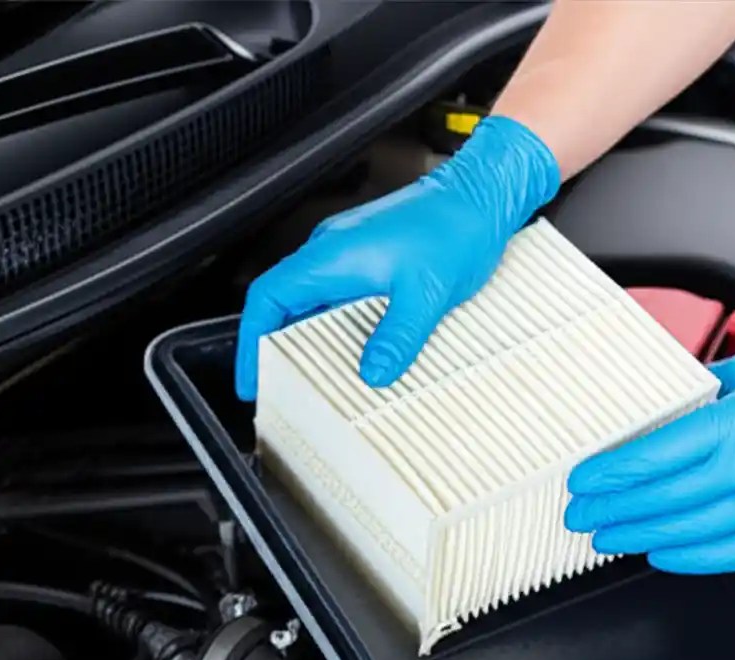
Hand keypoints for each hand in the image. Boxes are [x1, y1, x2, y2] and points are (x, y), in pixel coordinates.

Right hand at [234, 116, 559, 399]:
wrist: (482, 196)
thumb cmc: (455, 228)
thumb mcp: (427, 293)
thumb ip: (397, 336)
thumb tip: (373, 372)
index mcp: (331, 256)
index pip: (268, 299)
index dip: (251, 341)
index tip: (252, 377)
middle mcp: (332, 251)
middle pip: (283, 303)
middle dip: (274, 347)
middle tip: (278, 387)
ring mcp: (350, 252)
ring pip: (311, 301)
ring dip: (306, 337)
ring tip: (311, 377)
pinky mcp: (371, 256)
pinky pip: (337, 295)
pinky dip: (335, 325)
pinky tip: (354, 349)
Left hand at [563, 333, 734, 573]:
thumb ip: (705, 388)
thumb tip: (669, 398)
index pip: (652, 457)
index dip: (610, 474)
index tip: (582, 480)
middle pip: (659, 500)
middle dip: (612, 511)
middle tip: (580, 515)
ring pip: (687, 533)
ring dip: (640, 537)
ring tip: (608, 538)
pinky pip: (728, 555)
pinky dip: (690, 559)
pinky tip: (662, 555)